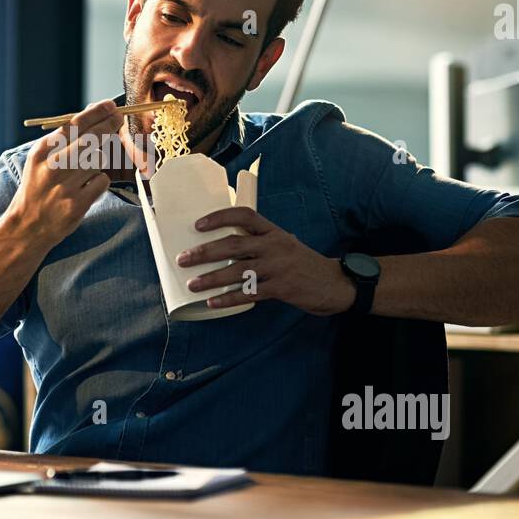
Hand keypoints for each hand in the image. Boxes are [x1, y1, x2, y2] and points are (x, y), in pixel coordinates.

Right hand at [4, 99, 120, 249]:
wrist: (27, 225)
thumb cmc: (38, 186)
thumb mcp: (41, 158)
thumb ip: (64, 137)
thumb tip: (93, 112)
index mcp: (42, 151)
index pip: (74, 124)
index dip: (96, 113)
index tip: (111, 106)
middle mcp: (53, 166)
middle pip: (92, 138)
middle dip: (109, 125)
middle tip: (119, 119)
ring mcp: (66, 186)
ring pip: (99, 159)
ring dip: (99, 160)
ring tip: (85, 169)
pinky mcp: (77, 204)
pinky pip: (102, 181)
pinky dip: (99, 181)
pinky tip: (86, 187)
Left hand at [176, 207, 355, 314]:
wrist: (335, 284)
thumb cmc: (303, 264)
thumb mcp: (285, 245)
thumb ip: (260, 243)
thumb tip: (222, 247)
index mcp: (274, 231)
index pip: (244, 215)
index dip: (219, 217)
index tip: (198, 225)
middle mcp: (275, 246)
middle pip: (234, 245)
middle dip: (205, 252)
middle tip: (183, 258)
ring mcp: (279, 267)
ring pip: (238, 272)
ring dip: (211, 278)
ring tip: (192, 284)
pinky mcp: (282, 289)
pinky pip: (249, 294)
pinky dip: (229, 299)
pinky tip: (213, 302)